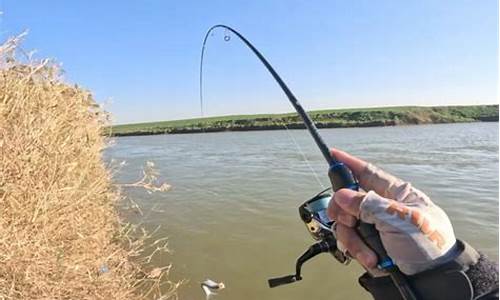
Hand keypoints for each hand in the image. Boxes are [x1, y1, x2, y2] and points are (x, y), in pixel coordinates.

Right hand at [327, 149, 456, 274]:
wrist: (432, 279)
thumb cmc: (428, 244)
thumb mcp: (401, 221)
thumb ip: (369, 206)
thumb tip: (341, 195)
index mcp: (395, 193)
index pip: (368, 172)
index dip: (349, 163)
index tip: (333, 154)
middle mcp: (380, 207)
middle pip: (347, 198)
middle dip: (343, 210)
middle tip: (347, 220)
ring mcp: (372, 226)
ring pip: (344, 222)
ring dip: (353, 238)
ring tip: (369, 252)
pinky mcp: (367, 244)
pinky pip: (348, 240)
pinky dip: (356, 250)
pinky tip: (370, 258)